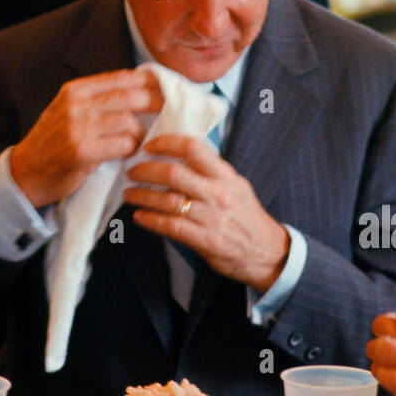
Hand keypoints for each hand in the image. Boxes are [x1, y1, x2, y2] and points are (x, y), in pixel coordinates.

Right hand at [9, 68, 162, 207]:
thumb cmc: (53, 142)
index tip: (165, 87)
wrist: (25, 172)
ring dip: (140, 133)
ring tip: (139, 140)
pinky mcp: (81, 152)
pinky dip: (131, 150)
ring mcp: (77, 129)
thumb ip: (96, 99)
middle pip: (130, 97)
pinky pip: (122, 145)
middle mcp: (75, 105)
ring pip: (128, 122)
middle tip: (166, 111)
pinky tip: (128, 154)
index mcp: (74, 90)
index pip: (120, 78)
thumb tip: (139, 87)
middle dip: (154, 103)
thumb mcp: (68, 110)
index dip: (147, 82)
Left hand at [124, 133, 289, 292]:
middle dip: (146, 170)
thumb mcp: (236, 187)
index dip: (167, 143)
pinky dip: (151, 220)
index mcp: (226, 176)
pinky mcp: (206, 241)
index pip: (193, 148)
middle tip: (132, 171)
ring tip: (129, 194)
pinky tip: (139, 216)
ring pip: (168, 201)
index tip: (149, 146)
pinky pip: (171, 227)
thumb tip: (177, 156)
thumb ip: (210, 172)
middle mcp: (219, 194)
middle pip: (174, 174)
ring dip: (142, 196)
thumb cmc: (246, 217)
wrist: (267, 252)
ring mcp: (213, 218)